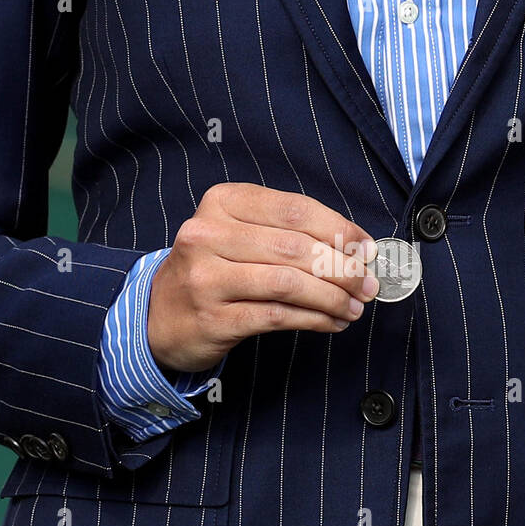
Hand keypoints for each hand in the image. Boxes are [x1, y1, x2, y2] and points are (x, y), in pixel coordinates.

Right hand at [147, 183, 379, 372]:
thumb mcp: (239, 235)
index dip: (340, 230)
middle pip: (296, 248)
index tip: (367, 249)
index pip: (295, 210)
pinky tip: (331, 323)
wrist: (156, 316)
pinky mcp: (213, 318)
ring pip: (289, 284)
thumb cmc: (212, 270)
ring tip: (354, 308)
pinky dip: (313, 320)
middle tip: (368, 286)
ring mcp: (207, 278)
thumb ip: (289, 233)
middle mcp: (208, 234)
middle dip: (343, 269)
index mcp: (222, 202)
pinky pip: (277, 316)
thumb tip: (356, 248)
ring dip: (332, 298)